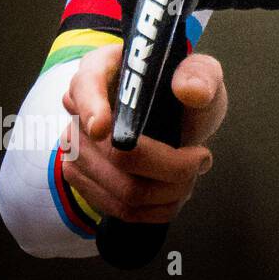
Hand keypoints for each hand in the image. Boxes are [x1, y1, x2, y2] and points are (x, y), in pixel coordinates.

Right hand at [60, 45, 226, 224]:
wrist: (174, 118)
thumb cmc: (182, 91)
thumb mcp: (201, 73)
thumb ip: (201, 75)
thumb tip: (190, 90)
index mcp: (102, 68)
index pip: (86, 85)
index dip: (92, 108)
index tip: (104, 128)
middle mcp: (79, 107)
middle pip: (116, 153)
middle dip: (171, 167)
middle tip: (202, 159)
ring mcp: (76, 146)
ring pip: (121, 189)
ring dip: (169, 192)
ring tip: (192, 175)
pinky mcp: (81, 178)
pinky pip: (116, 208)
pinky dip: (155, 210)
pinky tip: (174, 194)